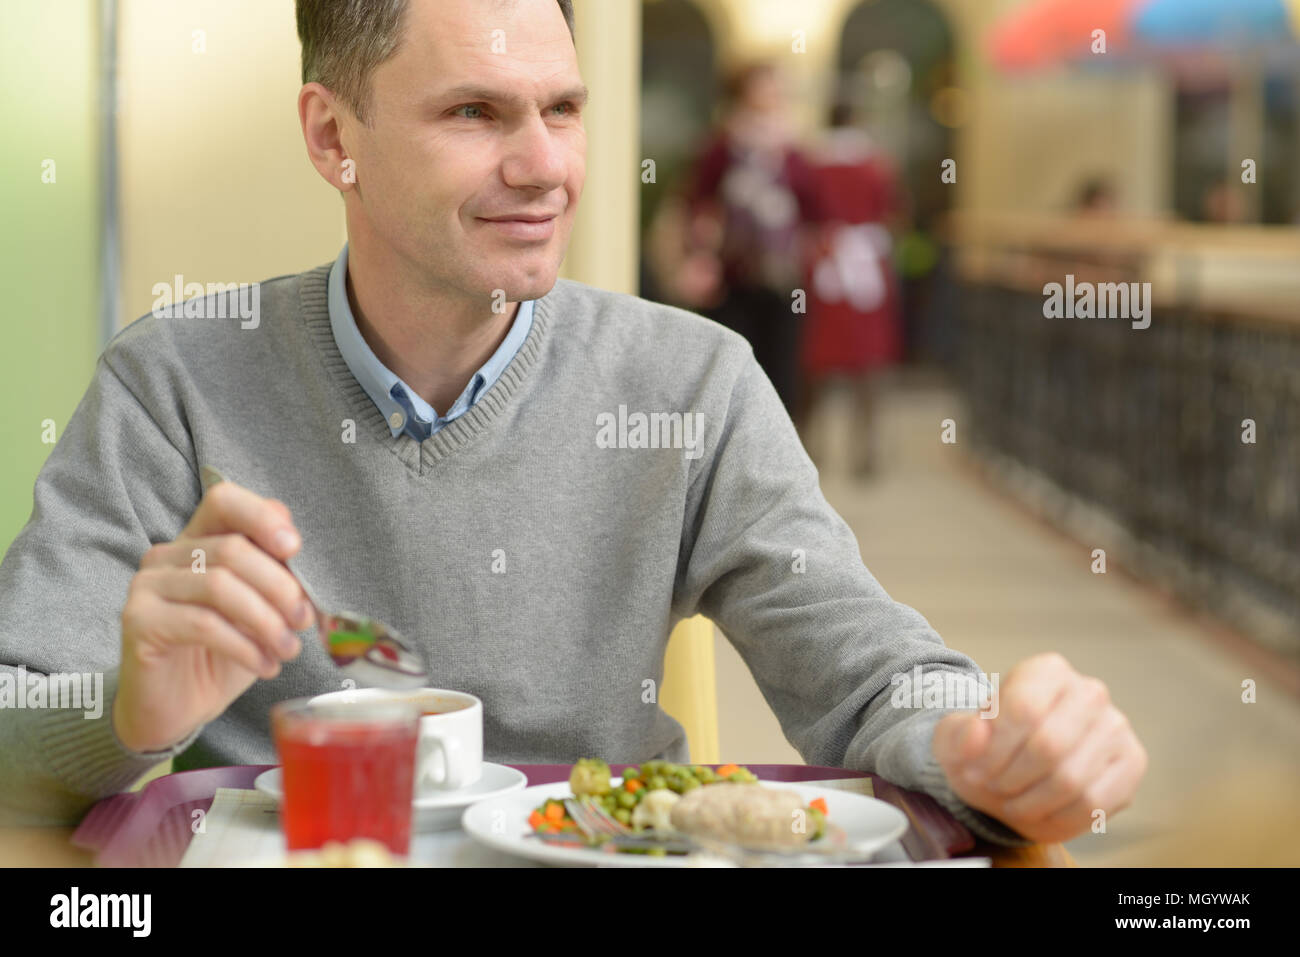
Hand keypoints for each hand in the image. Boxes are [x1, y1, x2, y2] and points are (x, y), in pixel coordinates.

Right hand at [114, 481, 313, 752]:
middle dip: (280, 586)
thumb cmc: (222, 655)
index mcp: (197, 540)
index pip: (224, 501)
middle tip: (304, 621)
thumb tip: (300, 557)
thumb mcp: (259, 611)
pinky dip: (244, 645)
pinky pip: (202, 623)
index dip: (261, 517)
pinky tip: (265, 665)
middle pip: (233, 549)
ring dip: (267, 620)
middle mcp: (166, 555)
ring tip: (288, 649)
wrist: (175, 709)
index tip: (294, 549)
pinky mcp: (138, 622)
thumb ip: (276, 577)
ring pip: (219, 585)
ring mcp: (147, 586)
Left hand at [931, 653, 1146, 842]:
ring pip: (1072, 780)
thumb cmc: (985, 749)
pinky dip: (1059, 817)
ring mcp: (1116, 726)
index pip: (1024, 710)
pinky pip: (1095, 803)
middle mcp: (1089, 691)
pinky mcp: (1132, 762)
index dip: (994, 751)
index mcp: (1046, 671)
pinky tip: (1041, 810)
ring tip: (1013, 799)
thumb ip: (958, 735)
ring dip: (1032, 802)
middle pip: (1050, 746)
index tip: (974, 770)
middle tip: (994, 787)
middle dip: (1012, 778)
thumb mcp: (955, 739)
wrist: (1009, 771)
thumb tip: (976, 732)